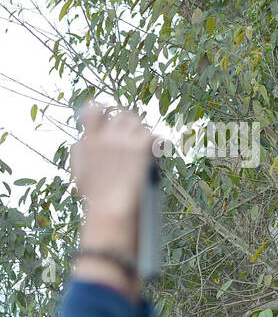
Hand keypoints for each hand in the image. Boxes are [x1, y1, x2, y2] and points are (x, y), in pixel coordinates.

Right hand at [71, 104, 153, 241]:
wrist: (111, 208)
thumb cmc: (96, 198)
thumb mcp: (80, 172)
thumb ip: (79, 153)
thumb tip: (81, 141)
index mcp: (89, 140)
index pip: (95, 109)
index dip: (103, 108)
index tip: (109, 115)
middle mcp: (106, 137)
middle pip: (122, 115)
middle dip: (129, 123)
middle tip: (134, 135)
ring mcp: (124, 141)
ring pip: (139, 124)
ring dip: (142, 133)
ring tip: (145, 147)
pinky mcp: (141, 148)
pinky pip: (153, 136)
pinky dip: (157, 143)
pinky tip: (158, 150)